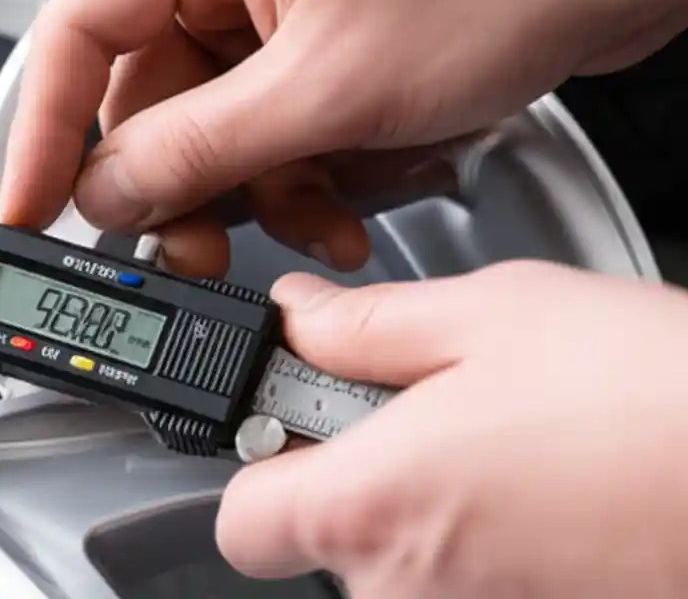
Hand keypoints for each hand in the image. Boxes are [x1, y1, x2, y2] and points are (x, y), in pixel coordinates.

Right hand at [2, 0, 687, 271]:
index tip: (27, 208)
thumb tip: (110, 191)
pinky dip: (308, 175)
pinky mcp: (333, 41)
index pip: (76, 34)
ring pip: (223, 127)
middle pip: (151, 98)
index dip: (42, 131)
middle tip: (189, 252)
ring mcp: (286, 6)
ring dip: (260, 193)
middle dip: (180, 185)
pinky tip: (349, 197)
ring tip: (316, 218)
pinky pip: (282, 125)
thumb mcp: (330, 80)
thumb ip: (200, 148)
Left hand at [216, 261, 687, 597]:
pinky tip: (548, 484)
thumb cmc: (653, 399)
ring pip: (402, 560)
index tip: (290, 416)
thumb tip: (297, 317)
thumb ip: (364, 324)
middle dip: (360, 467)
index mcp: (373, 503)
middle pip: (323, 536)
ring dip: (431, 501)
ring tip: (509, 439)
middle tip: (428, 405)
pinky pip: (471, 583)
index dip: (256, 464)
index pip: (240, 524)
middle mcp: (411, 587)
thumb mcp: (489, 314)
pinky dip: (490, 539)